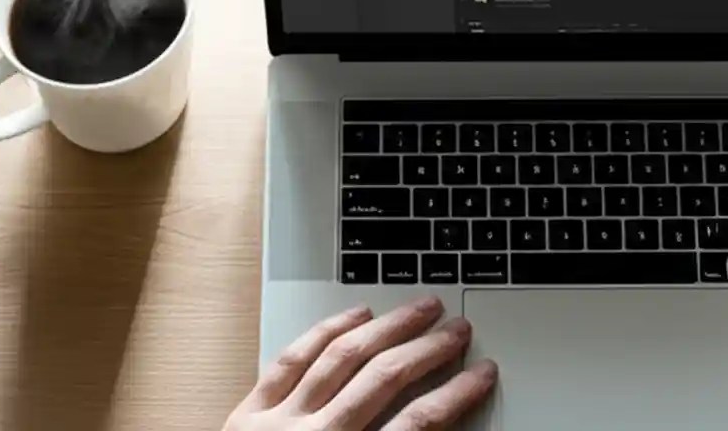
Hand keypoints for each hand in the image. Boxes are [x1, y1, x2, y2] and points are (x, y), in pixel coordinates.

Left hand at [225, 296, 496, 430]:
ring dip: (387, 328)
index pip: (417, 425)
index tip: (483, 374)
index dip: (457, 395)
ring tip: (420, 309)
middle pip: (384, 380)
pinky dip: (327, 332)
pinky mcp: (245, 416)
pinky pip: (291, 359)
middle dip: (428, 349)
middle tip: (458, 331)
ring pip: (342, 358)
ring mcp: (275, 423)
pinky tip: (355, 316)